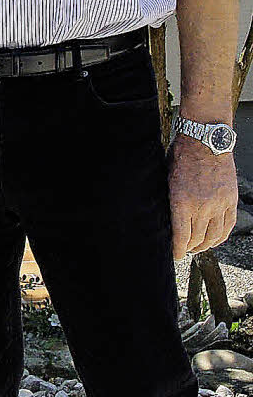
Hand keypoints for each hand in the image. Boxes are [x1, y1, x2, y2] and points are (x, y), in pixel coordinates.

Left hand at [168, 132, 237, 259]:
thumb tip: (166, 219)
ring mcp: (219, 205)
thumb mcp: (166, 179)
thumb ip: (169, 201)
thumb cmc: (180, 156)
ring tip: (197, 246)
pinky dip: (221, 236)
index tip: (174, 255)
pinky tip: (214, 239)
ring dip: (205, 245)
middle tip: (183, 249)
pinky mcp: (231, 200)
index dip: (177, 250)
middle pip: (197, 240)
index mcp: (182, 203)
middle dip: (189, 249)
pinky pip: (228, 226)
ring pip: (214, 237)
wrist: (205, 141)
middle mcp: (202, 207)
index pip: (181, 237)